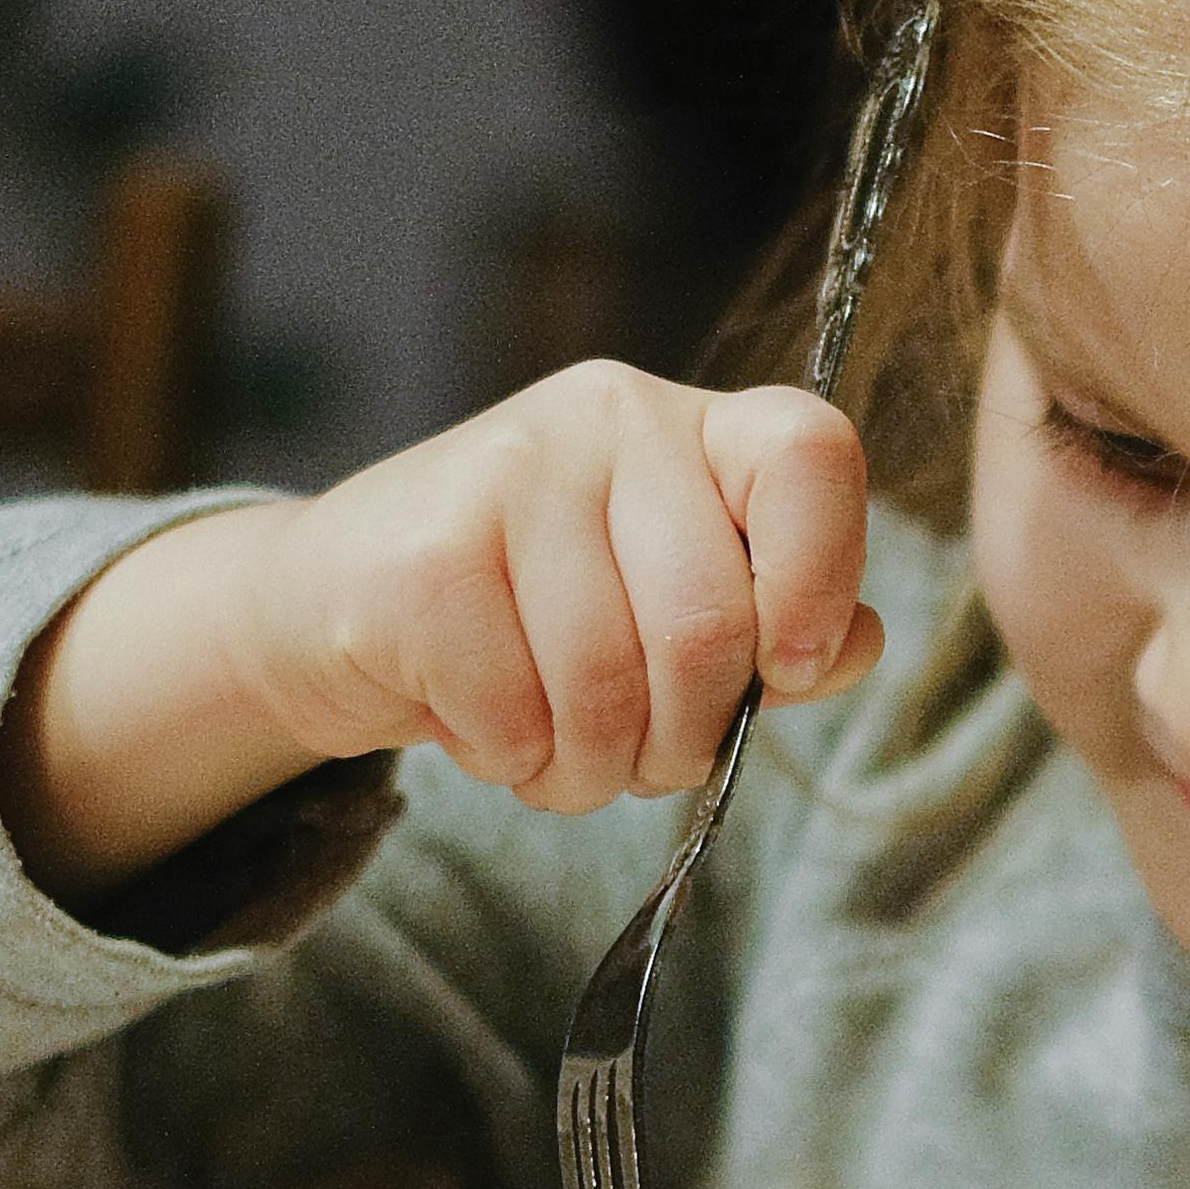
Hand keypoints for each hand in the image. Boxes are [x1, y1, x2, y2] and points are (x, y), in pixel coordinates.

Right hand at [7, 364, 885, 893]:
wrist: (332, 602)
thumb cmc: (531, 616)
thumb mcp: (665, 609)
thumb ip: (776, 627)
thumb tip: (856, 643)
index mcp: (693, 427)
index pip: (812, 455)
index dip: (824, 580)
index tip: (793, 667)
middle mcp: (608, 419)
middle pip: (711, 622)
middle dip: (685, 739)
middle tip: (641, 757)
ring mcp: (508, 473)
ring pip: (608, 687)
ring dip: (590, 769)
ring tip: (558, 753)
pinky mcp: (424, 556)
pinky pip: (515, 714)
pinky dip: (509, 759)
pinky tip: (483, 726)